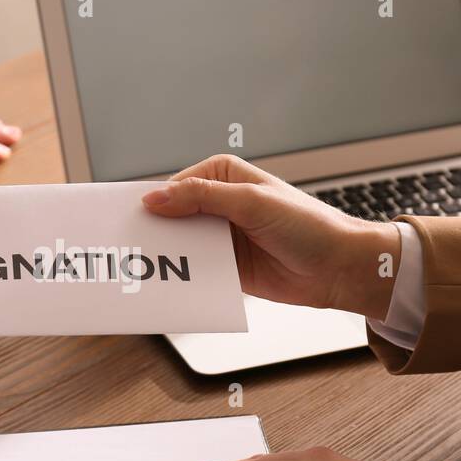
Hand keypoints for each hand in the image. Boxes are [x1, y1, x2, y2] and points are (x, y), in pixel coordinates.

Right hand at [141, 154, 400, 319]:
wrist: (340, 268)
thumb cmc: (308, 226)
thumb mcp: (251, 203)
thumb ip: (201, 198)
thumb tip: (154, 197)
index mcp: (222, 176)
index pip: (172, 186)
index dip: (147, 202)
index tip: (121, 216)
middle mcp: (218, 204)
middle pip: (170, 217)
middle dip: (150, 232)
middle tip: (122, 246)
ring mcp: (221, 237)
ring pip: (179, 246)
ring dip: (164, 258)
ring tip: (137, 268)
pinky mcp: (225, 268)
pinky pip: (194, 272)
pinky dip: (180, 278)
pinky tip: (165, 285)